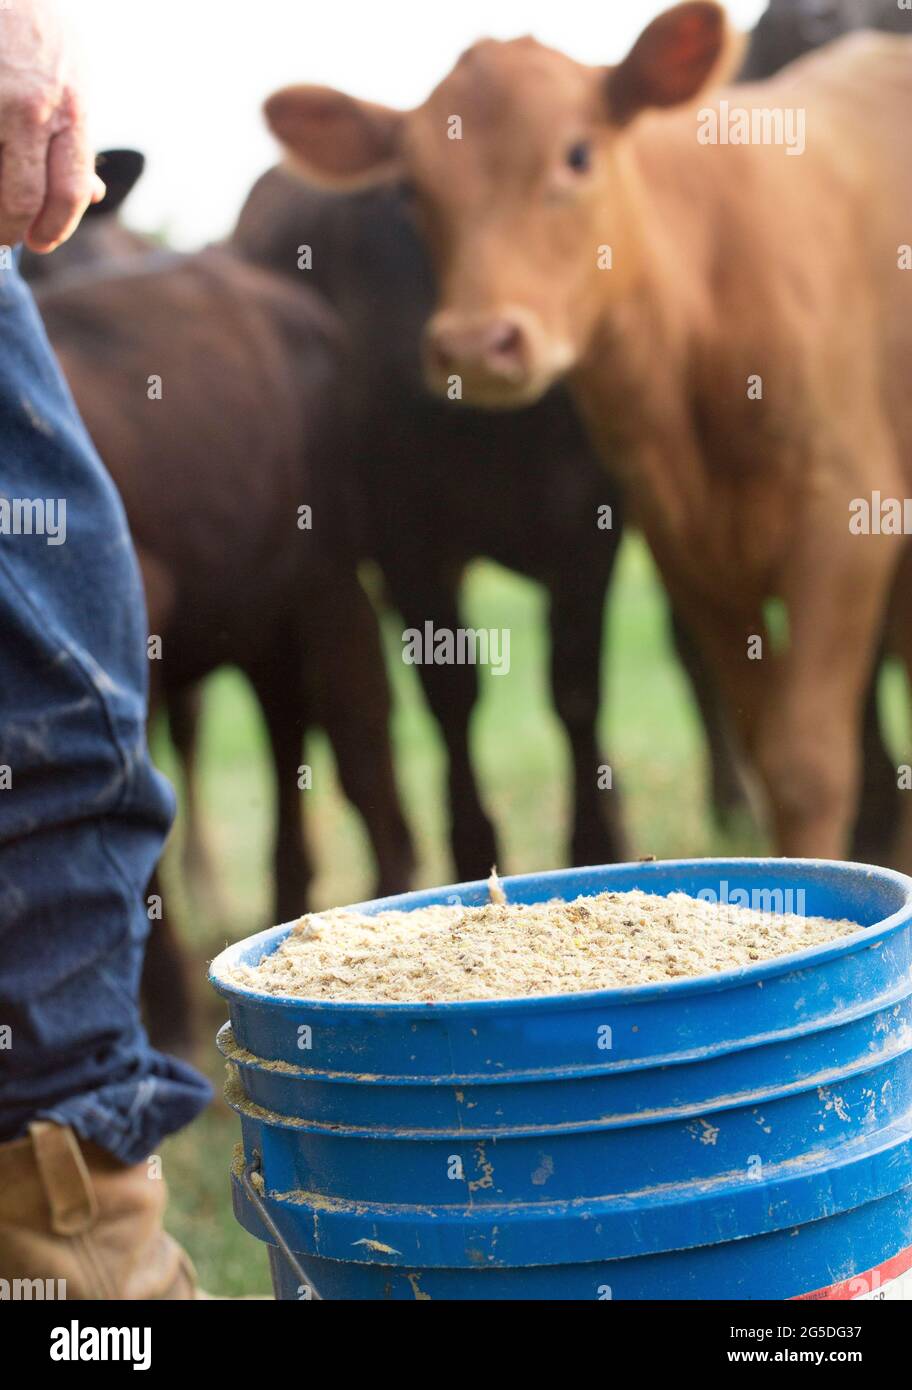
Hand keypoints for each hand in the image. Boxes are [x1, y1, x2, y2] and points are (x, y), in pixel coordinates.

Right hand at [0, 0, 105, 252]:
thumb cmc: (36, 36)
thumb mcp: (72, 79)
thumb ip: (77, 138)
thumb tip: (93, 196)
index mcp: (71, 110)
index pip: (71, 191)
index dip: (56, 228)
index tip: (41, 241)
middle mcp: (33, 108)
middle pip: (24, 198)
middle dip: (11, 230)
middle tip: (5, 237)